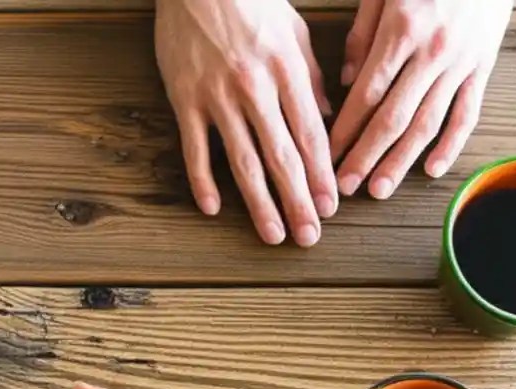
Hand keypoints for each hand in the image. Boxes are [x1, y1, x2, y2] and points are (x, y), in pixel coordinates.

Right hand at [156, 0, 337, 246]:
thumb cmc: (250, 0)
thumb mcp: (294, 30)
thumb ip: (313, 75)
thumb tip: (326, 115)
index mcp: (287, 71)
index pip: (311, 135)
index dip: (322, 175)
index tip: (331, 206)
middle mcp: (255, 89)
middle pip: (282, 157)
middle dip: (298, 201)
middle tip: (309, 236)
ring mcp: (217, 97)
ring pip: (242, 161)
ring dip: (259, 203)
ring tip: (272, 234)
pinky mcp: (184, 99)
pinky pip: (195, 148)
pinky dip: (203, 180)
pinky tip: (213, 208)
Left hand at [329, 0, 511, 198]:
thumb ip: (362, 35)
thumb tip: (346, 83)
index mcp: (403, 29)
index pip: (366, 94)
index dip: (345, 130)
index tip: (326, 155)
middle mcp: (433, 51)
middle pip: (394, 117)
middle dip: (366, 156)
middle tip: (345, 187)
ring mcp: (462, 62)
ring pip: (428, 122)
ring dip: (402, 160)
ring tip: (379, 188)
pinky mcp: (484, 65)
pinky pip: (467, 112)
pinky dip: (451, 144)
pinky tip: (432, 170)